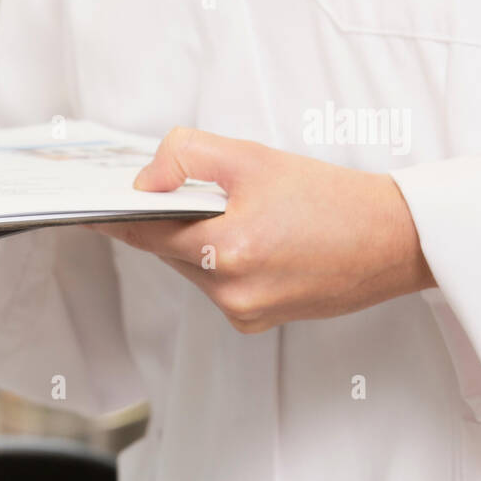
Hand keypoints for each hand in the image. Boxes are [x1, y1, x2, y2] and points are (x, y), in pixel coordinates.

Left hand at [92, 128, 435, 332]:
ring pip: (190, 270)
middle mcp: (229, 292)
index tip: (84, 209)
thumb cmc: (331, 196)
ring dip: (196, 242)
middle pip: (166, 252)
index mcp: (225, 251)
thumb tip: (143, 183)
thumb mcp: (253, 158)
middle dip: (167, 222)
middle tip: (174, 192)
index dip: (112, 218)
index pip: (143, 233)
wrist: (396, 241)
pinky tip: (254, 240)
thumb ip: (187, 157)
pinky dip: (219, 263)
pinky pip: (216, 287)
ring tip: (235, 213)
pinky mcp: (256, 323)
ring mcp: (243, 313)